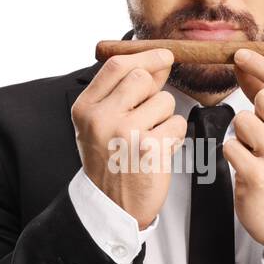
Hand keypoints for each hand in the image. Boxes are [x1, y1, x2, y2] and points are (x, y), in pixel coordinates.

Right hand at [71, 48, 187, 229]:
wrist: (112, 206)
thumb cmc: (110, 161)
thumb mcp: (102, 124)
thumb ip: (124, 91)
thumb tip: (160, 61)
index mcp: (85, 108)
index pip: (117, 66)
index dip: (146, 56)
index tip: (164, 56)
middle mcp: (102, 118)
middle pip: (143, 79)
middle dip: (155, 92)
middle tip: (150, 115)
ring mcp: (125, 133)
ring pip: (165, 102)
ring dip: (166, 118)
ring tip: (150, 138)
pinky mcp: (150, 148)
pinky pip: (177, 124)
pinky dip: (174, 136)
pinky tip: (158, 152)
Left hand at [223, 48, 263, 262]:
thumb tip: (246, 65)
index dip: (261, 64)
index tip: (241, 54)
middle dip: (255, 110)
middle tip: (263, 134)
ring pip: (243, 120)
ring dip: (243, 135)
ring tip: (257, 153)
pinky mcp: (258, 176)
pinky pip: (230, 145)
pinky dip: (234, 153)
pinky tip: (248, 167)